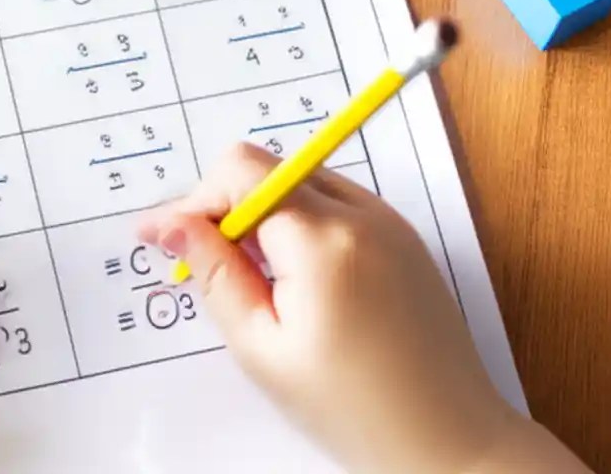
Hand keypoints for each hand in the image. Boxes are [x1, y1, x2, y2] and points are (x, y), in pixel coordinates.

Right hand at [138, 143, 587, 473]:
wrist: (448, 442)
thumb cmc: (352, 409)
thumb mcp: (263, 348)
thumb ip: (216, 274)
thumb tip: (172, 223)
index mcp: (324, 241)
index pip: (241, 172)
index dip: (193, 199)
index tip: (162, 236)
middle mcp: (363, 215)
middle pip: (268, 167)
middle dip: (223, 204)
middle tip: (200, 260)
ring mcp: (389, 222)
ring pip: (300, 181)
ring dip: (261, 212)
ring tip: (248, 277)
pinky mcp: (403, 237)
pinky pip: (334, 203)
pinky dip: (299, 222)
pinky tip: (290, 278)